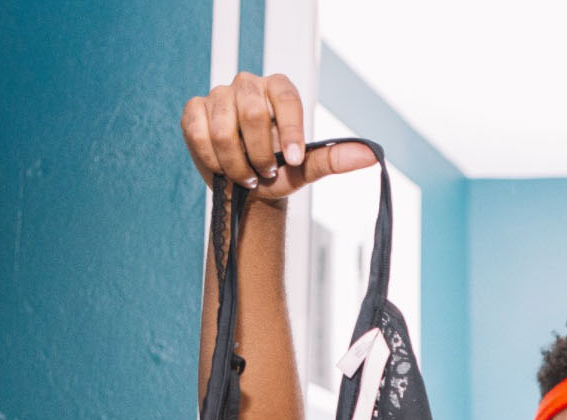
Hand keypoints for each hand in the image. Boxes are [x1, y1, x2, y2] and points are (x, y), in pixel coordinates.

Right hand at [179, 72, 376, 198]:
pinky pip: (199, 133)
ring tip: (247, 175)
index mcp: (280, 89)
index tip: (292, 161)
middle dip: (260, 153)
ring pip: (224, 128)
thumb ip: (336, 159)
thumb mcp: (308, 167)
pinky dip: (213, 159)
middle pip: (252, 112)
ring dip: (237, 162)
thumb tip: (371, 156)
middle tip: (267, 172)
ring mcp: (219, 95)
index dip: (289, 131)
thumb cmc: (281, 171)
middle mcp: (249, 85)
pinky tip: (223, 168)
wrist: (250, 187)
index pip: (287, 99)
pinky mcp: (195, 110)